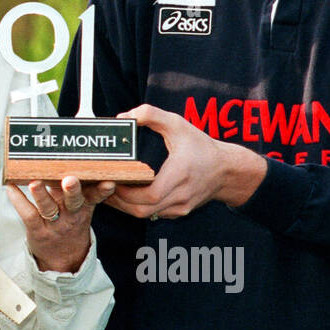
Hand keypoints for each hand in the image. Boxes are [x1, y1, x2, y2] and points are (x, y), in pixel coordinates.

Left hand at [6, 175, 114, 272]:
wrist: (64, 258)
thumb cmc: (70, 223)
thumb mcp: (81, 208)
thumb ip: (79, 187)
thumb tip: (72, 158)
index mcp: (84, 207)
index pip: (95, 196)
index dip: (102, 189)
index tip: (109, 182)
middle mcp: (71, 215)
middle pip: (73, 201)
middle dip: (72, 190)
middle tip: (70, 180)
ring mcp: (54, 224)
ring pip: (48, 208)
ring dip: (41, 195)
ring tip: (35, 183)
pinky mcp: (37, 230)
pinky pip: (28, 214)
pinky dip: (18, 200)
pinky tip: (11, 187)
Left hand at [106, 104, 265, 219]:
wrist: (226, 169)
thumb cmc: (200, 145)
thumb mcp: (177, 123)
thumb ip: (151, 114)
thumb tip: (124, 117)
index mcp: (180, 174)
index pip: (151, 195)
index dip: (128, 192)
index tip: (114, 179)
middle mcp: (181, 195)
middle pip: (142, 210)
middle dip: (119, 201)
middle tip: (103, 185)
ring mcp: (180, 207)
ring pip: (145, 215)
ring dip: (125, 205)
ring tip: (110, 189)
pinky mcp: (179, 212)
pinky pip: (153, 214)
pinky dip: (137, 206)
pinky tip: (127, 194)